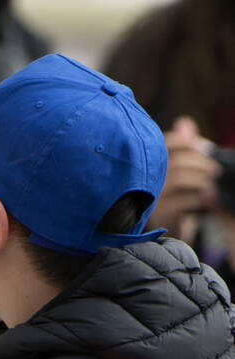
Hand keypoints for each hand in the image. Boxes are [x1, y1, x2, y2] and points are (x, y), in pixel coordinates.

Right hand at [149, 116, 219, 240]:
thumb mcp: (175, 172)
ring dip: (204, 177)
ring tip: (214, 182)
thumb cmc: (169, 199)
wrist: (160, 235)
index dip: (185, 140)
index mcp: (144, 163)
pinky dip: (203, 197)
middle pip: (175, 158)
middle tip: (215, 168)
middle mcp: (142, 177)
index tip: (204, 147)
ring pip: (180, 177)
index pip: (163, 142)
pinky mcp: (158, 214)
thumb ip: (181, 149)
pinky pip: (185, 200)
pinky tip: (210, 198)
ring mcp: (149, 196)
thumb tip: (185, 123)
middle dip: (200, 160)